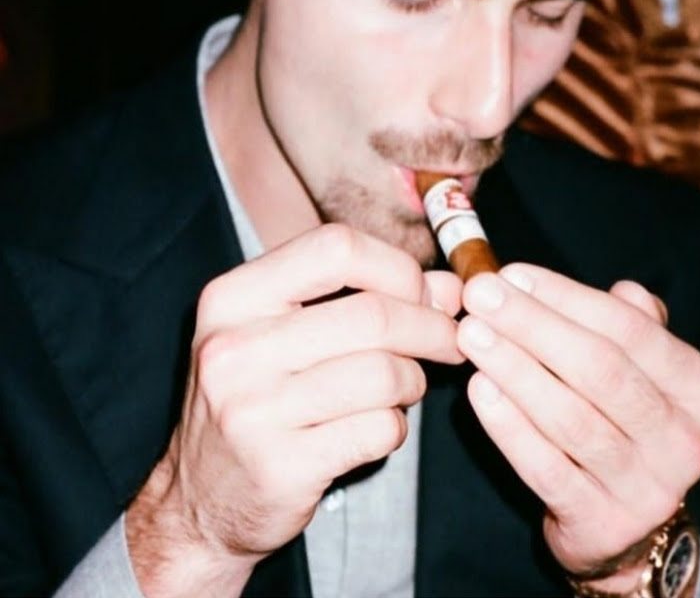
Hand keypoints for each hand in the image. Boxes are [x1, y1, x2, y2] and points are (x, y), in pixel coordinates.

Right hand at [125, 223, 463, 597]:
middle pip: (373, 314)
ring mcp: (252, 410)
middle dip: (431, 327)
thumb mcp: (285, 331)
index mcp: (233, 297)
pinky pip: (380, 429)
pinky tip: (378, 425)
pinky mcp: (281, 467)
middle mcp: (234, 348)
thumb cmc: (256, 397)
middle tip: (451, 341)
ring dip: (414, 380)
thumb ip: (363, 296)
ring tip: (404, 386)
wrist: (200, 499)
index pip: (337, 247)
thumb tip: (450, 287)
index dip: (398, 267)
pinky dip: (397, 426)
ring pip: (384, 373)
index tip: (425, 294)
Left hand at [456, 264, 699, 592]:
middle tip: (479, 295)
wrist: (625, 520)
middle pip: (599, 369)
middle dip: (532, 325)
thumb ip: (633, 326)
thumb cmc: (623, 420)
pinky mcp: (601, 524)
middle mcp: (683, 440)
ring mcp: (646, 489)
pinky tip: (478, 389)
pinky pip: (546, 469)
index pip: (630, 330)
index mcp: (698, 390)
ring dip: (514, 368)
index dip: (566, 297)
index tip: (513, 274)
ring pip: (570, 418)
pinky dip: (509, 426)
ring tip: (471, 334)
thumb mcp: (642, 370)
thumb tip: (624, 289)